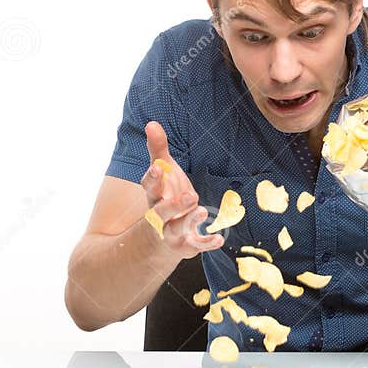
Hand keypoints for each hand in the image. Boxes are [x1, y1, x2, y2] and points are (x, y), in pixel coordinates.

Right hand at [140, 121, 223, 258]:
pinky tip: (219, 240)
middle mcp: (159, 216)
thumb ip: (158, 149)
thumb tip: (151, 122)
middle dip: (173, 204)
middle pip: (161, 211)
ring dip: (189, 221)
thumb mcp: (164, 172)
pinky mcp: (185, 244)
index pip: (149, 187)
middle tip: (191, 195)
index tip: (158, 167)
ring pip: (176, 229)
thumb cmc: (165, 195)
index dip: (152, 177)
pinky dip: (205, 243)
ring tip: (203, 211)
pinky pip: (194, 245)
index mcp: (154, 196)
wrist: (160, 235)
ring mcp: (171, 231)